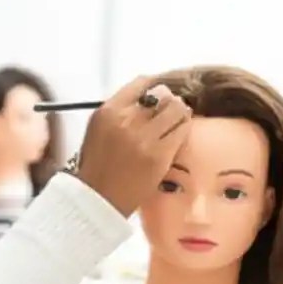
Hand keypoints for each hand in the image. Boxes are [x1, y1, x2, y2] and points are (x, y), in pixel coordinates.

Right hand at [74, 77, 191, 215]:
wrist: (99, 199)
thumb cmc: (98, 166)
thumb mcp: (99, 129)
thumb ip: (120, 112)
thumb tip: (148, 99)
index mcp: (108, 111)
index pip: (141, 84)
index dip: (154, 86)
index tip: (160, 93)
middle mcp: (126, 120)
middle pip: (162, 95)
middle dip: (170, 100)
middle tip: (173, 107)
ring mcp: (144, 138)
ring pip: (176, 109)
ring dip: (181, 111)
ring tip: (180, 117)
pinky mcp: (160, 154)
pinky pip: (182, 130)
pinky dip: (185, 127)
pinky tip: (181, 131)